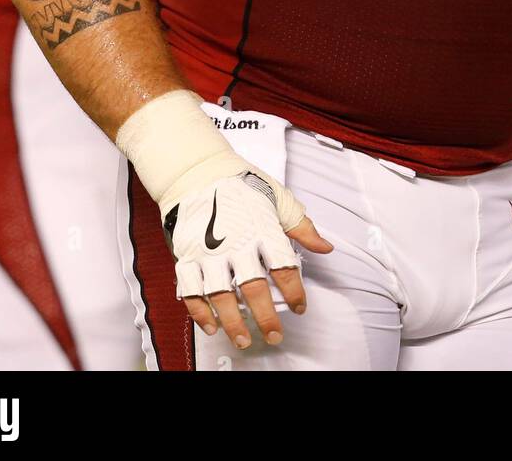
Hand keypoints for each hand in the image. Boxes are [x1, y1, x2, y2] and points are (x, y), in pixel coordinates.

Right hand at [164, 167, 332, 350]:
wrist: (197, 170)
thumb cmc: (240, 182)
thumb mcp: (278, 197)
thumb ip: (302, 225)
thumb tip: (325, 247)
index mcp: (263, 228)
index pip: (284, 267)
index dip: (294, 292)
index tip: (300, 307)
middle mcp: (237, 243)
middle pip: (254, 289)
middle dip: (266, 318)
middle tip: (274, 336)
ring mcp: (209, 252)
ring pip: (222, 296)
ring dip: (233, 323)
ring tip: (243, 340)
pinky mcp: (187, 256)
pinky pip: (191, 291)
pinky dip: (200, 312)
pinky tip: (211, 326)